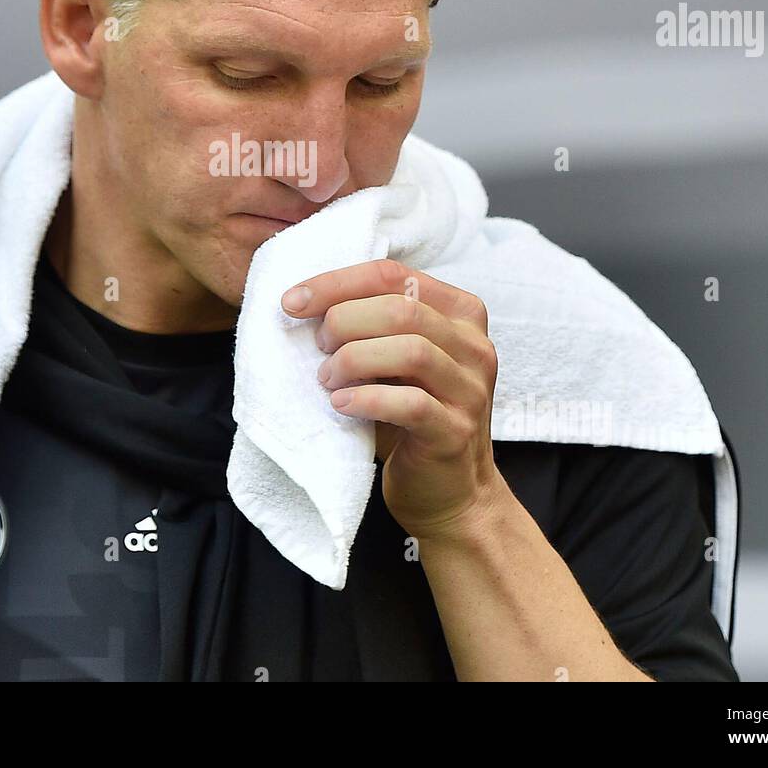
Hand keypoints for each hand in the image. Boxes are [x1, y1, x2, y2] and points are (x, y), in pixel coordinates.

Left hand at [281, 258, 500, 542]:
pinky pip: (411, 404)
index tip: (292, 301)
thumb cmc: (411, 415)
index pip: (394, 275)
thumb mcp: (397, 358)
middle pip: (402, 308)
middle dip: (344, 321)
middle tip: (318, 348)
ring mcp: (470, 390)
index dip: (337, 283)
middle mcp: (474, 346)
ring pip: (411, 350)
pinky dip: (366, 399)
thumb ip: (374, 324)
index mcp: (460, 314)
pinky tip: (341, 405)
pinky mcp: (456, 432)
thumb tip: (305, 300)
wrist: (451, 492)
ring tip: (327, 378)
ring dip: (353, 359)